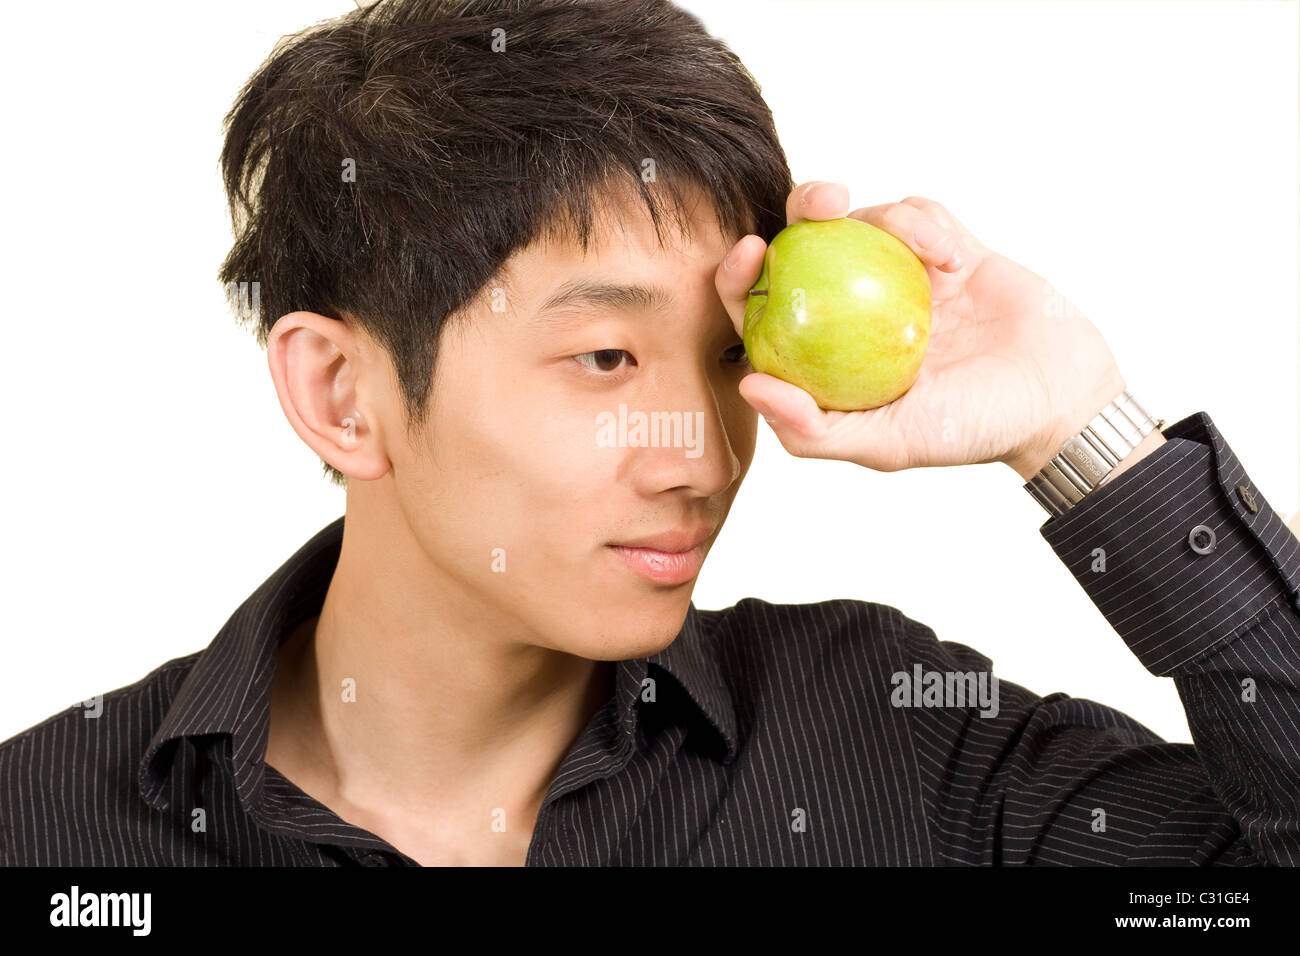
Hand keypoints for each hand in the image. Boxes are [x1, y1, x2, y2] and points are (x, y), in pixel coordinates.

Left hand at [714, 182, 1127, 478]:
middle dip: (799, 209)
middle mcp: (855, 312)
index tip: (748, 253)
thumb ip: (815, 429)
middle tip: (822, 203)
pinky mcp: (948, 251)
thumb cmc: (972, 432)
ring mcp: (900, 278)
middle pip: (805, 245)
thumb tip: (749, 387)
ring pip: (864, 220)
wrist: (1062, 400)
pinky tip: (951, 259)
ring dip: (885, 217)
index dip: (741, 278)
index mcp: (829, 356)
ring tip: (927, 250)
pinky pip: (921, 214)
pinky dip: (928, 225)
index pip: (763, 309)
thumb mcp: (889, 444)